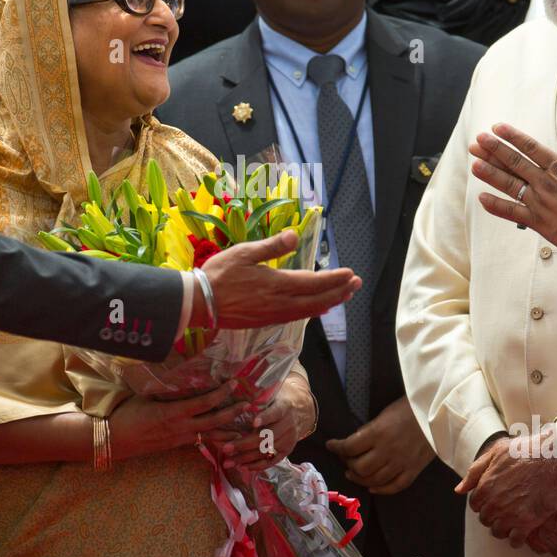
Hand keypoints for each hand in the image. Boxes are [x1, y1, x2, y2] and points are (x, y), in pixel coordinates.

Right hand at [109, 383, 248, 460]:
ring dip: (228, 431)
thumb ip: (166, 391)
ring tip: (245, 427)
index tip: (235, 384)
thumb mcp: (147, 397)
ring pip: (210, 436)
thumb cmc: (128, 414)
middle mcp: (181, 428)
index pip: (204, 403)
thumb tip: (180, 375)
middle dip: (233, 414)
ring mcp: (180, 439)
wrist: (115, 440)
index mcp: (174, 413)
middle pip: (214, 422)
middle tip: (249, 405)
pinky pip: (200, 441)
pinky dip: (213, 438)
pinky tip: (224, 437)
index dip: (222, 394)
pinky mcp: (176, 446)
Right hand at [199, 230, 359, 328]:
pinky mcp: (267, 321)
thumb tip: (294, 236)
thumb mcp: (244, 252)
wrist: (200, 303)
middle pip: (317, 299)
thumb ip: (271, 246)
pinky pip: (297, 317)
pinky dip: (313, 311)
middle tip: (356, 284)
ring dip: (329, 302)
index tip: (351, 273)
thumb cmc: (219, 274)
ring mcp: (274, 314)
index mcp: (276, 283)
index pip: (313, 282)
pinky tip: (318, 308)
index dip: (335, 279)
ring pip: (310, 310)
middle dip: (339, 291)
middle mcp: (280, 302)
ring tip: (344, 295)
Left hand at [206, 373, 314, 471]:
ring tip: (227, 462)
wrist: (301, 408)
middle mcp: (288, 424)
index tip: (253, 422)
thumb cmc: (278, 397)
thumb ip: (258, 393)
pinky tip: (242, 467)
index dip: (265, 418)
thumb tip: (232, 385)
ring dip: (245, 458)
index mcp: (285, 406)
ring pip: (266, 451)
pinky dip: (257, 465)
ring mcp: (289, 439)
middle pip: (266, 437)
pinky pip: (272, 461)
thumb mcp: (273, 391)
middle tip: (226, 448)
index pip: (276, 412)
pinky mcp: (287, 450)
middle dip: (244, 444)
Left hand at [325, 396, 434, 494]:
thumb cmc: (410, 408)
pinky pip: (394, 486)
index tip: (331, 445)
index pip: (349, 447)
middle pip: (360, 467)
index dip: (337, 447)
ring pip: (374, 480)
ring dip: (360, 479)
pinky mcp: (413, 471)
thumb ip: (369, 431)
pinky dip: (381, 490)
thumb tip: (354, 442)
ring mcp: (401, 463)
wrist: (439, 414)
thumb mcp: (384, 414)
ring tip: (353, 474)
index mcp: (378, 433)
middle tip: (345, 460)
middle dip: (348, 464)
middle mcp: (388, 451)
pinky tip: (372, 487)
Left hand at [455, 432, 556, 540]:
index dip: (483, 503)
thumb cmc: (525, 450)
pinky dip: (516, 540)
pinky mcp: (527, 522)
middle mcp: (494, 502)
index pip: (474, 504)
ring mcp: (510, 514)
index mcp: (485, 486)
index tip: (493, 501)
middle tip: (504, 510)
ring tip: (512, 522)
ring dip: (503, 528)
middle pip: (485, 519)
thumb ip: (475, 472)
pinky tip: (521, 533)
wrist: (554, 457)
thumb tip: (458, 490)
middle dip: (492, 516)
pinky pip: (515, 541)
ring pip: (497, 532)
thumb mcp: (495, 453)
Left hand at [469, 122, 556, 254]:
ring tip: (474, 164)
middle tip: (478, 140)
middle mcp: (544, 183)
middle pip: (515, 163)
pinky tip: (481, 198)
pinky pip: (511, 213)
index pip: (532, 148)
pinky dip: (496, 206)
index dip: (513, 137)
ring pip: (509, 184)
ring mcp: (538, 202)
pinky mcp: (536, 221)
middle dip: (494, 150)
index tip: (497, 128)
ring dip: (490, 173)